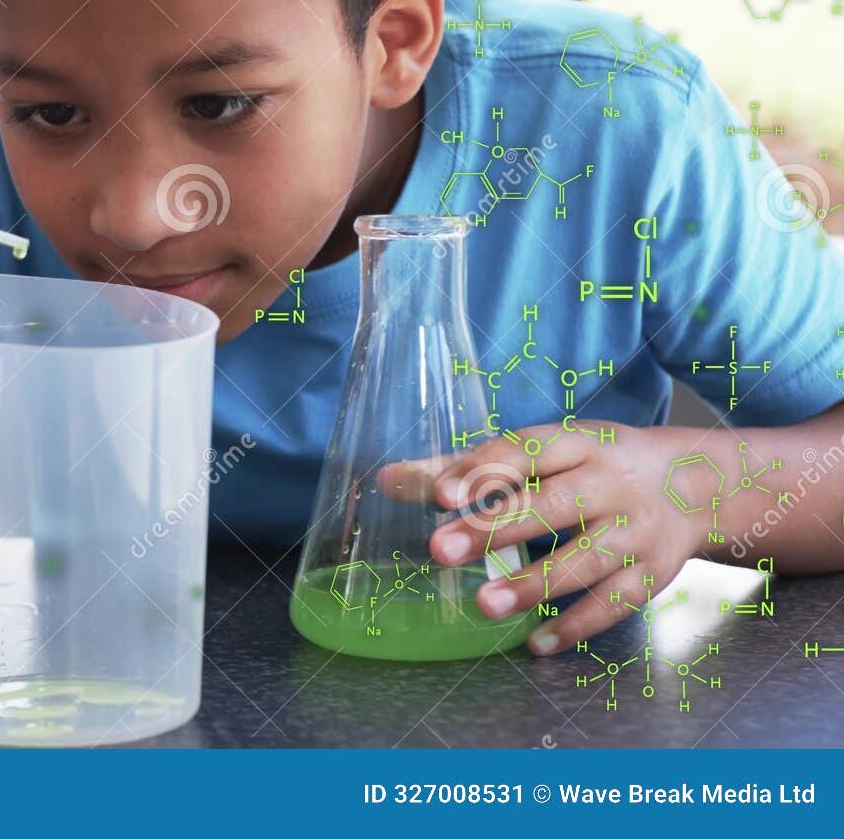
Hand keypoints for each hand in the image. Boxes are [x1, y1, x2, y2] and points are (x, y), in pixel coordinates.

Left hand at [423, 421, 723, 655]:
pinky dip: (576, 626)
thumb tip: (387, 480)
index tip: (441, 494)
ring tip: (483, 606)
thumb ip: (464, 469)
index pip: (526, 451)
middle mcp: (611, 484)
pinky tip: (534, 642)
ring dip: (533, 584)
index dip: (484, 470)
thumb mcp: (542, 455)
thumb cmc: (593, 466)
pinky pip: (615, 603)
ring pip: (585, 560)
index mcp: (578, 444)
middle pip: (553, 506)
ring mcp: (636, 531)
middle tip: (441, 550)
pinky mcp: (653, 573)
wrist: (699, 485)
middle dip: (495, 529)